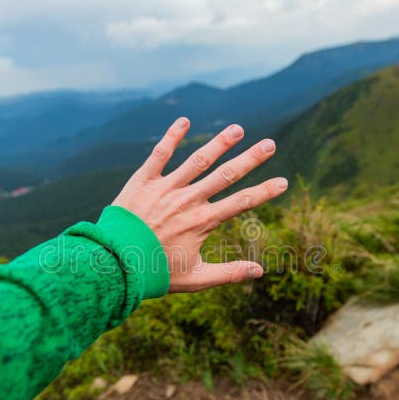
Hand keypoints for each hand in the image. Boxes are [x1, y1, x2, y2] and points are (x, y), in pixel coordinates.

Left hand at [112, 117, 287, 292]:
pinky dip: (171, 137)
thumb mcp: (196, 279)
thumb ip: (229, 273)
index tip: (284, 181)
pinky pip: (160, 154)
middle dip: (250, 159)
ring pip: (198, 160)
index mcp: (203, 222)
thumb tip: (260, 272)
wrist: (114, 264)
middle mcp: (188, 201)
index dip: (265, 191)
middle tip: (269, 144)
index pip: (241, 202)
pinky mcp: (143, 181)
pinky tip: (184, 120)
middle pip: (225, 175)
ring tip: (237, 128)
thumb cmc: (155, 274)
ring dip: (219, 143)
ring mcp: (166, 188)